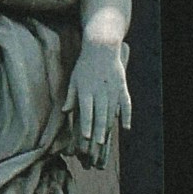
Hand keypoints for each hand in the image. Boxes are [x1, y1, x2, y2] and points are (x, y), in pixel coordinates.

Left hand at [68, 45, 130, 159]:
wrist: (102, 48)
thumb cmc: (85, 65)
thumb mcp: (74, 80)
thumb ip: (71, 97)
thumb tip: (65, 111)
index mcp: (87, 90)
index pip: (87, 112)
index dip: (87, 125)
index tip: (86, 137)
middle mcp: (100, 92)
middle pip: (100, 115)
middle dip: (98, 131)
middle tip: (96, 145)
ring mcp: (113, 90)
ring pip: (112, 113)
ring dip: (109, 127)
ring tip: (105, 140)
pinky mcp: (122, 88)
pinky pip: (126, 104)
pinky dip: (127, 116)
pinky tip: (126, 128)